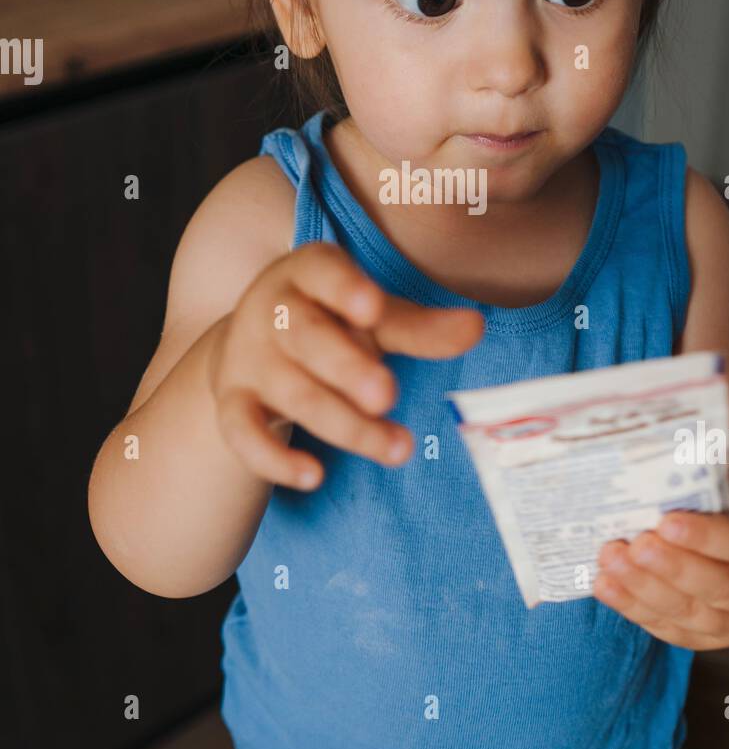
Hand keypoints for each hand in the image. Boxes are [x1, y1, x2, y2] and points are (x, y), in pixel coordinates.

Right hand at [209, 240, 484, 490]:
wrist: (253, 343)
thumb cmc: (332, 321)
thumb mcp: (373, 318)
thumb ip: (418, 326)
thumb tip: (475, 326)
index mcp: (309, 273)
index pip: (323, 272)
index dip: (345, 288)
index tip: (373, 307)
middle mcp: (271, 311)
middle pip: (306, 337)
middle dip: (347, 368)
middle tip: (388, 395)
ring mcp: (248, 358)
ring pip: (292, 393)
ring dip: (344, 424)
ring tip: (397, 448)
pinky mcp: (233, 402)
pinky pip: (243, 433)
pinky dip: (274, 459)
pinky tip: (313, 477)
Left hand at [591, 491, 728, 649]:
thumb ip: (708, 478)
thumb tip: (662, 452)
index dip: (708, 536)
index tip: (667, 521)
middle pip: (722, 587)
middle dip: (674, 568)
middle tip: (636, 545)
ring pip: (694, 614)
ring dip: (646, 589)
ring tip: (611, 561)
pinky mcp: (706, 638)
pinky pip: (669, 628)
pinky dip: (634, 607)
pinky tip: (605, 585)